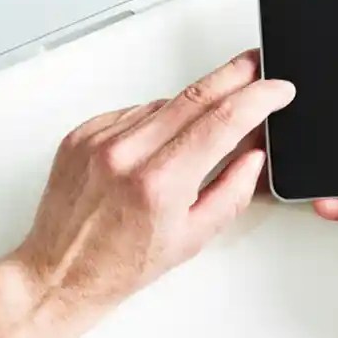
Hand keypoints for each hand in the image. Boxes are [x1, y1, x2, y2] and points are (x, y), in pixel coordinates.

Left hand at [15, 49, 293, 328]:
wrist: (60, 272)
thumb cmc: (120, 264)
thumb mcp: (193, 237)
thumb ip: (233, 191)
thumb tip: (254, 154)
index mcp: (160, 182)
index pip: (223, 120)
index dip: (259, 97)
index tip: (277, 89)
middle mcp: (127, 153)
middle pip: (196, 94)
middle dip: (235, 75)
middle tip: (256, 65)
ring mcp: (100, 139)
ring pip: (165, 102)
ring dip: (190, 109)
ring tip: (190, 143)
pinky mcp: (82, 133)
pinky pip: (134, 112)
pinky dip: (154, 122)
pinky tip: (154, 149)